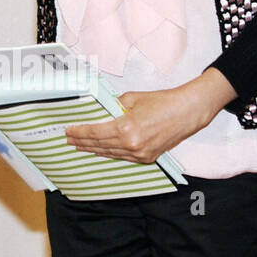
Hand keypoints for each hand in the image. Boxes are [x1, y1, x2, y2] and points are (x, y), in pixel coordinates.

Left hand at [65, 68, 236, 163]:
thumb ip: (113, 106)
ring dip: (93, 150)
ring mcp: (140, 154)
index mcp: (126, 129)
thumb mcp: (132, 98)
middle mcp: (132, 145)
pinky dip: (110, 154)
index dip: (79, 133)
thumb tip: (101, 112)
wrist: (187, 112)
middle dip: (82, 143)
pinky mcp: (148, 158)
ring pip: (110, 154)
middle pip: (100, 145)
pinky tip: (100, 151)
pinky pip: (123, 157)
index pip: (95, 133)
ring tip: (80, 147)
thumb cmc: (162, 102)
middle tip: (69, 140)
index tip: (68, 131)